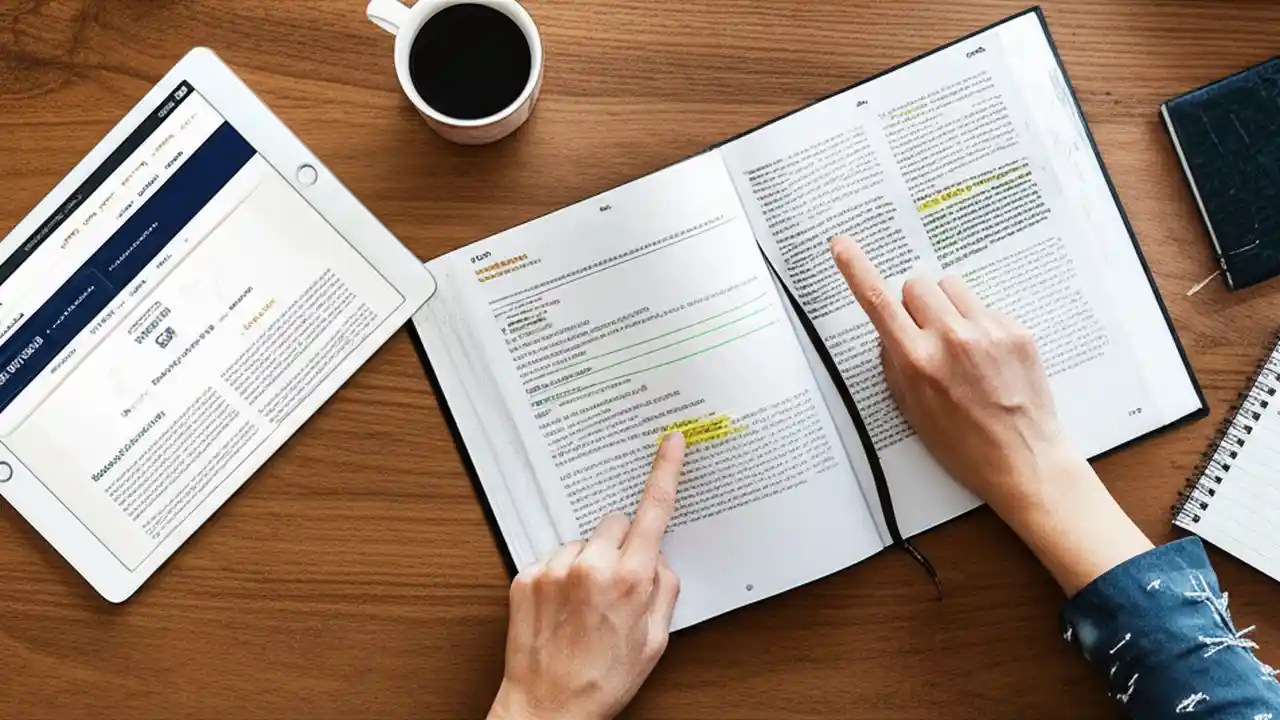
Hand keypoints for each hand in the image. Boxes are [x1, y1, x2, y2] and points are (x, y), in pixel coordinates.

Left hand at [488, 432, 685, 719]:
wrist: (548, 710)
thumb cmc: (604, 681)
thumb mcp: (654, 641)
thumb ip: (663, 591)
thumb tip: (658, 560)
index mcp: (631, 580)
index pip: (654, 511)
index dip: (666, 471)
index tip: (672, 442)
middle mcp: (592, 567)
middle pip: (615, 522)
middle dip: (621, 543)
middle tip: (617, 581)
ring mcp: (554, 569)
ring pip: (581, 541)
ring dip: (587, 561)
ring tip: (582, 607)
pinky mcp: (525, 577)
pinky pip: (551, 559)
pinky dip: (558, 577)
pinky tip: (560, 611)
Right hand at [830, 235, 1150, 594]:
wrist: (1024, 461)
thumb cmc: (963, 445)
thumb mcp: (911, 409)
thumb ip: (894, 362)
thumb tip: (889, 329)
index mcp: (918, 361)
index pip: (877, 302)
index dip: (855, 268)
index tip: (841, 244)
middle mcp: (951, 339)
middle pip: (916, 284)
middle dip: (913, 303)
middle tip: (923, 333)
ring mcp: (988, 332)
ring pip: (951, 285)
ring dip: (946, 305)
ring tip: (957, 343)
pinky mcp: (1017, 331)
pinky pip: (985, 306)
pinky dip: (979, 324)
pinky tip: (987, 358)